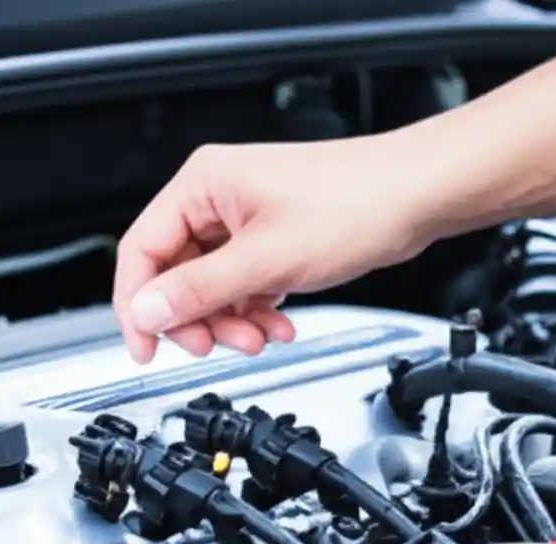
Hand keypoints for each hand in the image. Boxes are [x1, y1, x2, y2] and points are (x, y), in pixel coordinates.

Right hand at [113, 136, 435, 363]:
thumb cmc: (356, 202)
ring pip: (213, 284)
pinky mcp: (274, 236)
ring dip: (231, 319)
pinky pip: (245, 282)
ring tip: (260, 337)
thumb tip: (147, 311)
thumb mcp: (265, 261)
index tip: (146, 347)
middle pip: (176, 273)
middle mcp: (219, 197)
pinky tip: (280, 324)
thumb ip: (199, 290)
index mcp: (203, 184)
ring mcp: (247, 217)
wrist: (418, 195)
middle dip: (198, 317)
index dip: (138, 305)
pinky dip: (256, 309)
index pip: (141, 251)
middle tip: (217, 345)